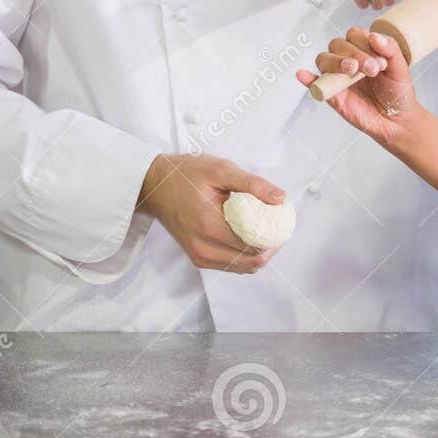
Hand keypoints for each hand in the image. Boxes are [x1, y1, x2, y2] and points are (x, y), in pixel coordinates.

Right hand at [136, 153, 284, 273]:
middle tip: (277, 225)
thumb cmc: (186, 175)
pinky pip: (231, 265)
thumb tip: (280, 198)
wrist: (155, 186)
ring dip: (260, 252)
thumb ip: (253, 185)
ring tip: (264, 229)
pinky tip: (250, 236)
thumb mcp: (222, 170)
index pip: (255, 246)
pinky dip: (245, 254)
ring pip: (243, 267)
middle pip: (252, 261)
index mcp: (210, 226)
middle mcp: (203, 248)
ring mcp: (199, 256)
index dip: (275, 236)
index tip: (282, 220)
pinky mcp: (198, 258)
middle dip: (271, 245)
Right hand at [298, 28, 424, 148]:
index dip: (364, 42)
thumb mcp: (400, 68)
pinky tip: (304, 75)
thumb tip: (375, 36)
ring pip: (324, 60)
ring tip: (352, 71)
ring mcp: (339, 77)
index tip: (379, 59)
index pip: (354, 35)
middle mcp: (349, 60)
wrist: (397, 120)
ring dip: (335, 62)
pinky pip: (315, 84)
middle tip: (371, 69)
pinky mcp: (332, 95)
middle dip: (354, 53)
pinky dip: (307, 79)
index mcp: (364, 50)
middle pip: (337, 45)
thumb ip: (391, 49)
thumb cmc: (398, 91)